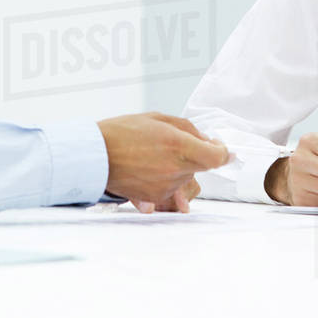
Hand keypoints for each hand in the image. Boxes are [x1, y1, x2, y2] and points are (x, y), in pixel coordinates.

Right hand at [97, 112, 229, 211]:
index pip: (217, 157)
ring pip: (186, 179)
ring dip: (178, 169)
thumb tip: (206, 141)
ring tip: (153, 157)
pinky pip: (170, 190)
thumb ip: (188, 129)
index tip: (220, 148)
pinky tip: (147, 170)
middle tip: (173, 145)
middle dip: (195, 156)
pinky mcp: (155, 198)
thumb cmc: (122, 132)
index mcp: (179, 146)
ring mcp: (166, 187)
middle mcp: (176, 169)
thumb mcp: (158, 119)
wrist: (94, 156)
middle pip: (202, 168)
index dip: (224, 152)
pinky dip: (163, 181)